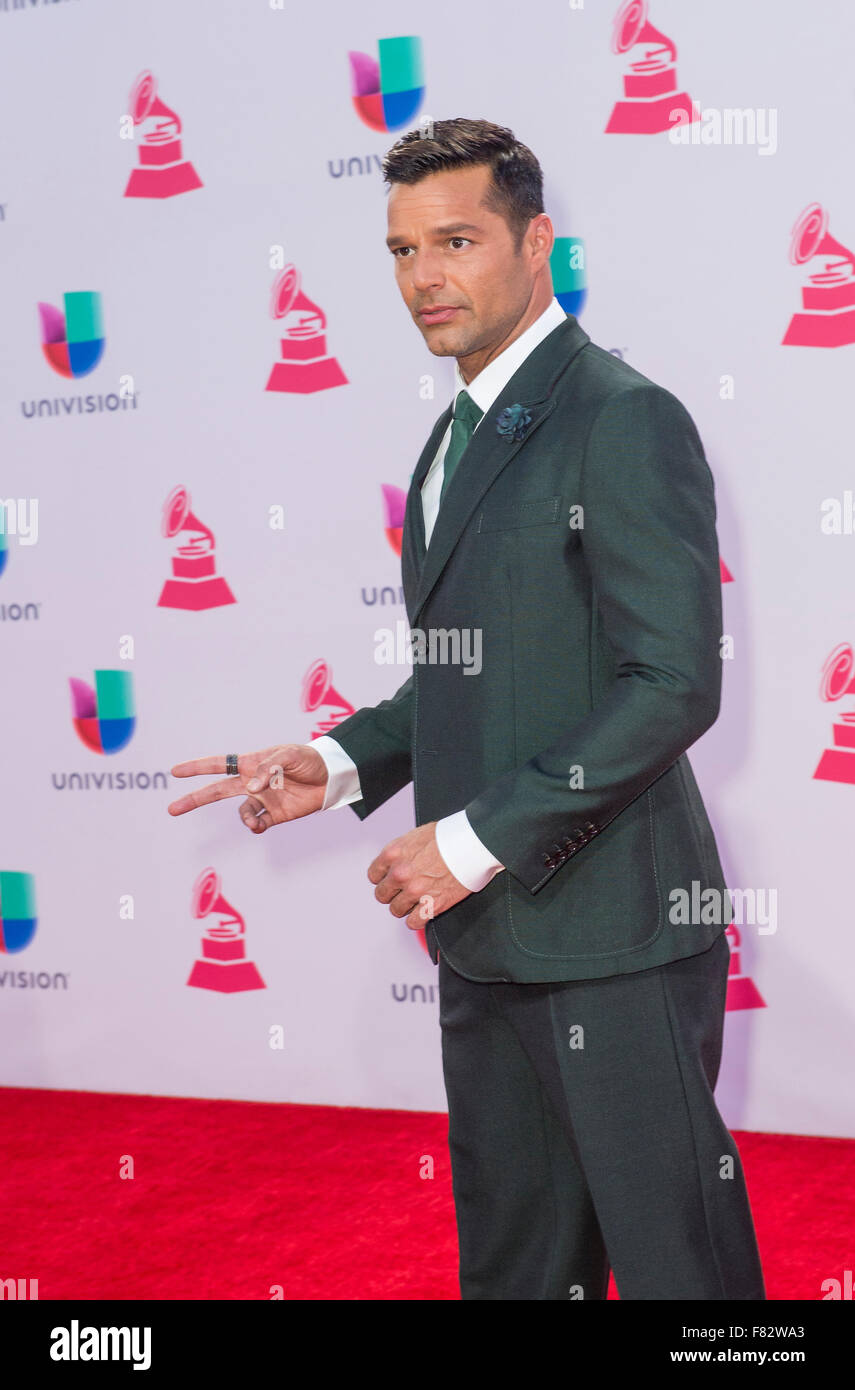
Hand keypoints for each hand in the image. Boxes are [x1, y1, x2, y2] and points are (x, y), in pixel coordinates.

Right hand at [167, 744, 327, 832]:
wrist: (331, 777)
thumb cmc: (308, 759)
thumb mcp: (289, 755)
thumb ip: (267, 767)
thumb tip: (251, 787)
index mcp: (250, 764)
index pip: (218, 765)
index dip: (196, 767)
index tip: (175, 771)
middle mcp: (252, 782)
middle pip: (216, 792)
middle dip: (194, 799)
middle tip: (172, 809)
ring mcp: (262, 800)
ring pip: (241, 813)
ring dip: (243, 818)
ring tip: (252, 822)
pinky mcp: (274, 815)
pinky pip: (258, 824)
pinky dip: (255, 827)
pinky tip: (260, 826)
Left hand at [367, 822, 471, 929]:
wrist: (472, 843)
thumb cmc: (448, 836)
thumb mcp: (415, 836)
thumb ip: (400, 852)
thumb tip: (394, 863)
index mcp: (393, 853)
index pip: (374, 875)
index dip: (383, 878)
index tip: (391, 880)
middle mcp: (400, 873)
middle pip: (382, 895)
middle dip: (393, 893)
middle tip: (405, 890)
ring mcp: (415, 891)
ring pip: (396, 910)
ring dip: (405, 907)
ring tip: (416, 900)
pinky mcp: (431, 905)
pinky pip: (413, 923)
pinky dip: (417, 919)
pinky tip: (424, 911)